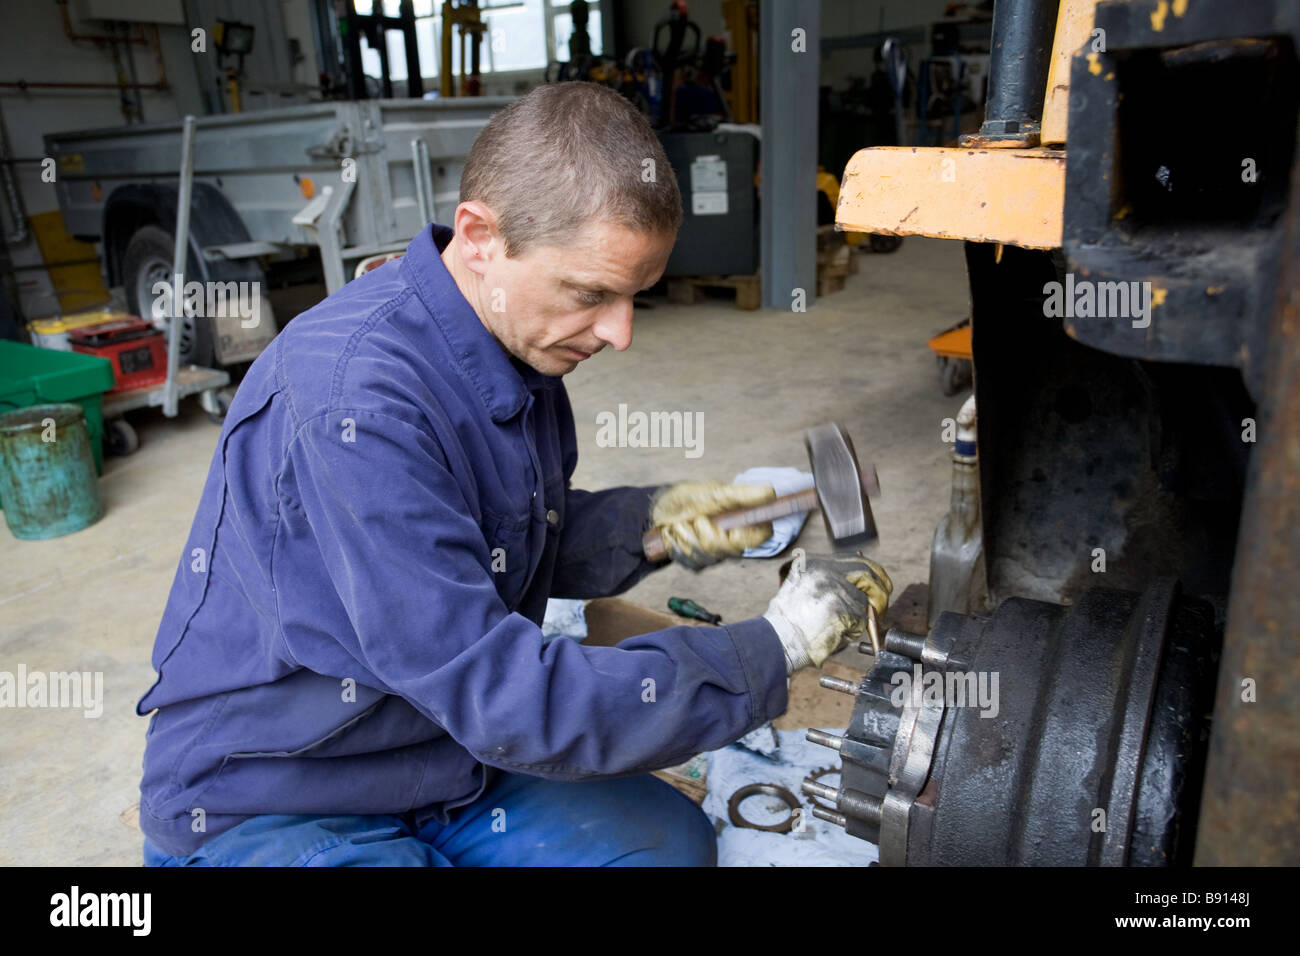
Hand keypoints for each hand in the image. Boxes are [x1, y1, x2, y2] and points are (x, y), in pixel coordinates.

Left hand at [650, 480, 776, 569]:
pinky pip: (689, 562)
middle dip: (705, 531)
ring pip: (705, 555)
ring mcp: (714, 555)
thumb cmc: (691, 498)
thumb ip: (741, 495)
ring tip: (681, 524)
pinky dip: (676, 545)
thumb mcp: (715, 493)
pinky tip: (673, 534)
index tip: (732, 529)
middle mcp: (732, 542)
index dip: (748, 536)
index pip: (761, 537)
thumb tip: (770, 492)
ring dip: (687, 535)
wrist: (662, 508)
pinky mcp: (697, 564)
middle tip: (697, 518)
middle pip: (727, 548)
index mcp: (742, 523)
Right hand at [761, 551, 892, 672]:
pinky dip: (855, 630)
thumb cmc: (787, 623)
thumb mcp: (802, 588)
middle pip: (867, 572)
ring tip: (846, 626)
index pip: (855, 559)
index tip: (879, 583)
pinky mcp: (842, 609)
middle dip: (880, 588)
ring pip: (865, 599)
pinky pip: (862, 619)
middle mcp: (826, 572)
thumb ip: (827, 582)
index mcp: (815, 564)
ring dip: (862, 615)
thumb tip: (858, 586)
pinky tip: (838, 634)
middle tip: (882, 604)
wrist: (777, 640)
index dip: (872, 571)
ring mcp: (835, 589)